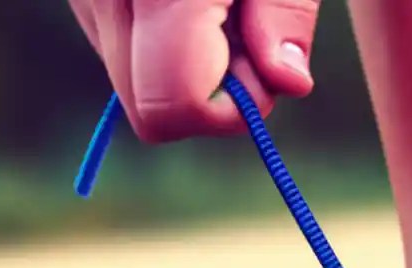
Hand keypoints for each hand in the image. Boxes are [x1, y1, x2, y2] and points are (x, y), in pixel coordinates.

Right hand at [68, 0, 321, 142]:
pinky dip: (164, 46)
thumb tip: (289, 83)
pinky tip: (191, 1)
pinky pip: (123, 55)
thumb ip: (286, 13)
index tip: (268, 74)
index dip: (231, 111)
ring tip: (220, 8)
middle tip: (249, 40)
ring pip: (131, 89)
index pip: (174, 106)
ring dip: (186, 70)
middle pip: (149, 113)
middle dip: (210, 97)